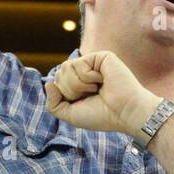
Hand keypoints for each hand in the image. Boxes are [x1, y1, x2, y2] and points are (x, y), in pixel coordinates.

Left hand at [44, 52, 160, 137]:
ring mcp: (93, 64)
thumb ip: (53, 103)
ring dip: (78, 84)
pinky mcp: (101, 57)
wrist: (125, 113)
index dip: (64, 95)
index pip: (56, 82)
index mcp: (78, 85)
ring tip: (96, 89)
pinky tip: (102, 81)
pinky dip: (88, 77)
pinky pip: (79, 63)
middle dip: (70, 90)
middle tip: (91, 96)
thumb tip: (48, 84)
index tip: (82, 103)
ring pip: (66, 67)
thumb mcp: (70, 115)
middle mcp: (85, 73)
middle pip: (59, 74)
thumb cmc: (102, 116)